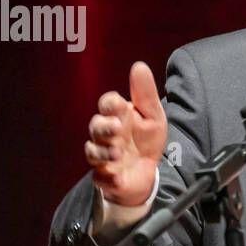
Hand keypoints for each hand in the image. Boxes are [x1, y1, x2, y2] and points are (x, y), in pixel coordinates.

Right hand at [84, 61, 167, 205]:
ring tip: (118, 153)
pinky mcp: (106, 178)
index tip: (117, 105)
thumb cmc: (146, 140)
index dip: (109, 104)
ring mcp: (104, 157)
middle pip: (96, 127)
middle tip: (116, 129)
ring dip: (103, 153)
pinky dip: (108, 179)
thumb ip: (146, 94)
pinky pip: (100, 179)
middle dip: (103, 128)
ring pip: (93, 152)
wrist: (149, 171)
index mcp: (117, 117)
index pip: (107, 104)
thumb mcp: (153, 116)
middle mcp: (106, 136)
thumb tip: (139, 66)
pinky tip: (118, 178)